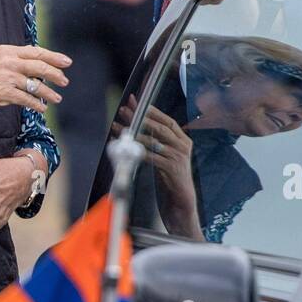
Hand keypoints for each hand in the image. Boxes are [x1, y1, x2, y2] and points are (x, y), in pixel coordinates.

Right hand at [0, 44, 70, 115]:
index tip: (66, 62)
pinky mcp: (5, 93)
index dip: (54, 57)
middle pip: (40, 66)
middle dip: (55, 74)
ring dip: (49, 93)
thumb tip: (37, 64)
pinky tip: (42, 108)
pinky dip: (37, 104)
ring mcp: (8, 78)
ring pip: (36, 84)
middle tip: (65, 81)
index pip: (36, 52)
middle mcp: (9, 62)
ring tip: (57, 98)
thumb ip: (15, 60)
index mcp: (7, 51)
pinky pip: (27, 99)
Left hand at [135, 105, 200, 233]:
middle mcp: (183, 145)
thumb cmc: (170, 178)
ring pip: (153, 140)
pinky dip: (136, 151)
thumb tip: (138, 127)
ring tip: (119, 127)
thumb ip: (157, 142)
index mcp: (183, 140)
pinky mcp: (172, 168)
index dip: (151, 110)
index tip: (136, 102)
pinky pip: (151, 156)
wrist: (182, 200)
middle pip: (159, 127)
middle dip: (140, 117)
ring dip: (134, 133)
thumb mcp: (165, 156)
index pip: (166, 120)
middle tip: (124, 110)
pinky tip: (125, 148)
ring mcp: (178, 156)